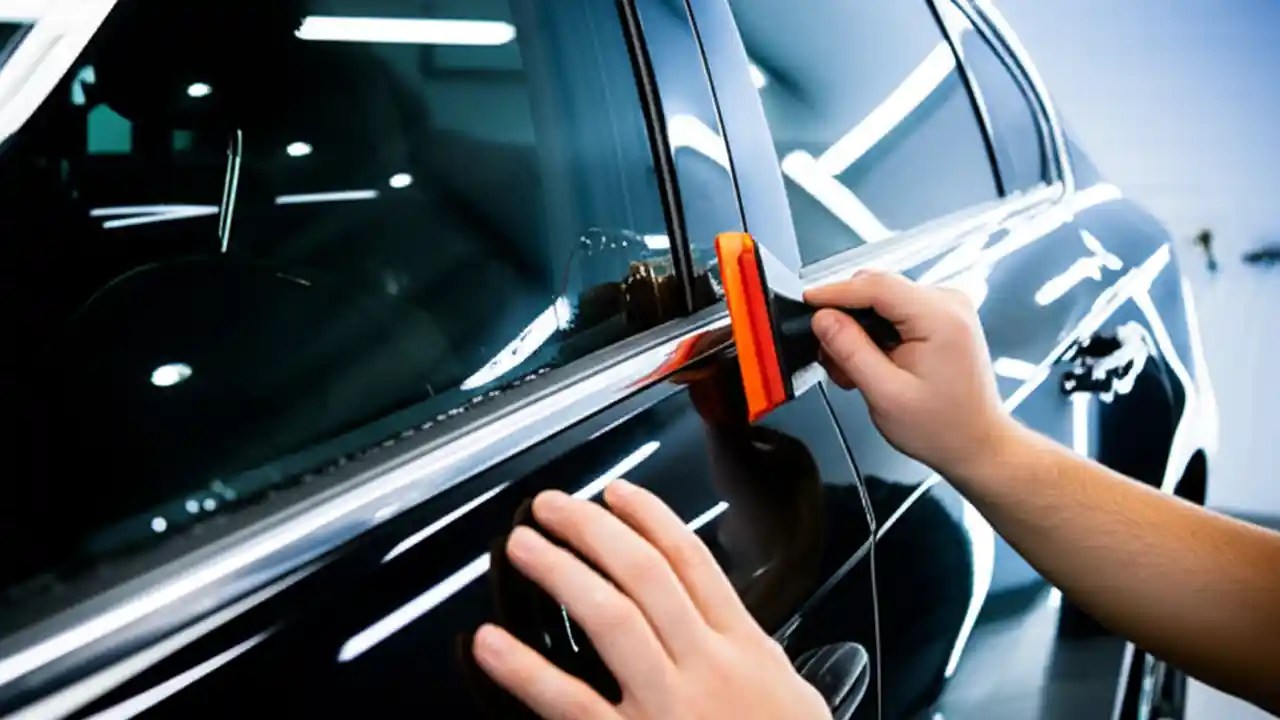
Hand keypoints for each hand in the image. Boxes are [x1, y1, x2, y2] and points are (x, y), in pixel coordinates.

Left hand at [471, 481, 830, 719]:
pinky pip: (569, 702)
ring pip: (611, 618)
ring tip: (525, 544)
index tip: (617, 493)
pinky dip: (524, 671)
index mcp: (743, 646)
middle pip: (645, 574)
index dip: (648, 517)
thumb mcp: (790, 693)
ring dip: (561, 572)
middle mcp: (705, 665)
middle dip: (594, 530)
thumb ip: (752, 650)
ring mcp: (668, 704)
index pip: (691, 560)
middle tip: (552, 506)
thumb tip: (717, 614)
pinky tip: (490, 644)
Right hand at [804, 271, 1013, 478]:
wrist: (976, 443)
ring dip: (859, 329)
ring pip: (882, 299)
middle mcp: (948, 304)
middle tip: (831, 356)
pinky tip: (872, 362)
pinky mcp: (941, 317)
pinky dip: (875, 332)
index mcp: (940, 317)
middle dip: (845, 317)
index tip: (807, 301)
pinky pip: (895, 310)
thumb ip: (850, 350)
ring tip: (853, 369)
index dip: (835, 292)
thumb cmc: (942, 427)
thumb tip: (823, 318)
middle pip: (877, 288)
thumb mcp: (885, 394)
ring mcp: (947, 308)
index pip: (876, 285)